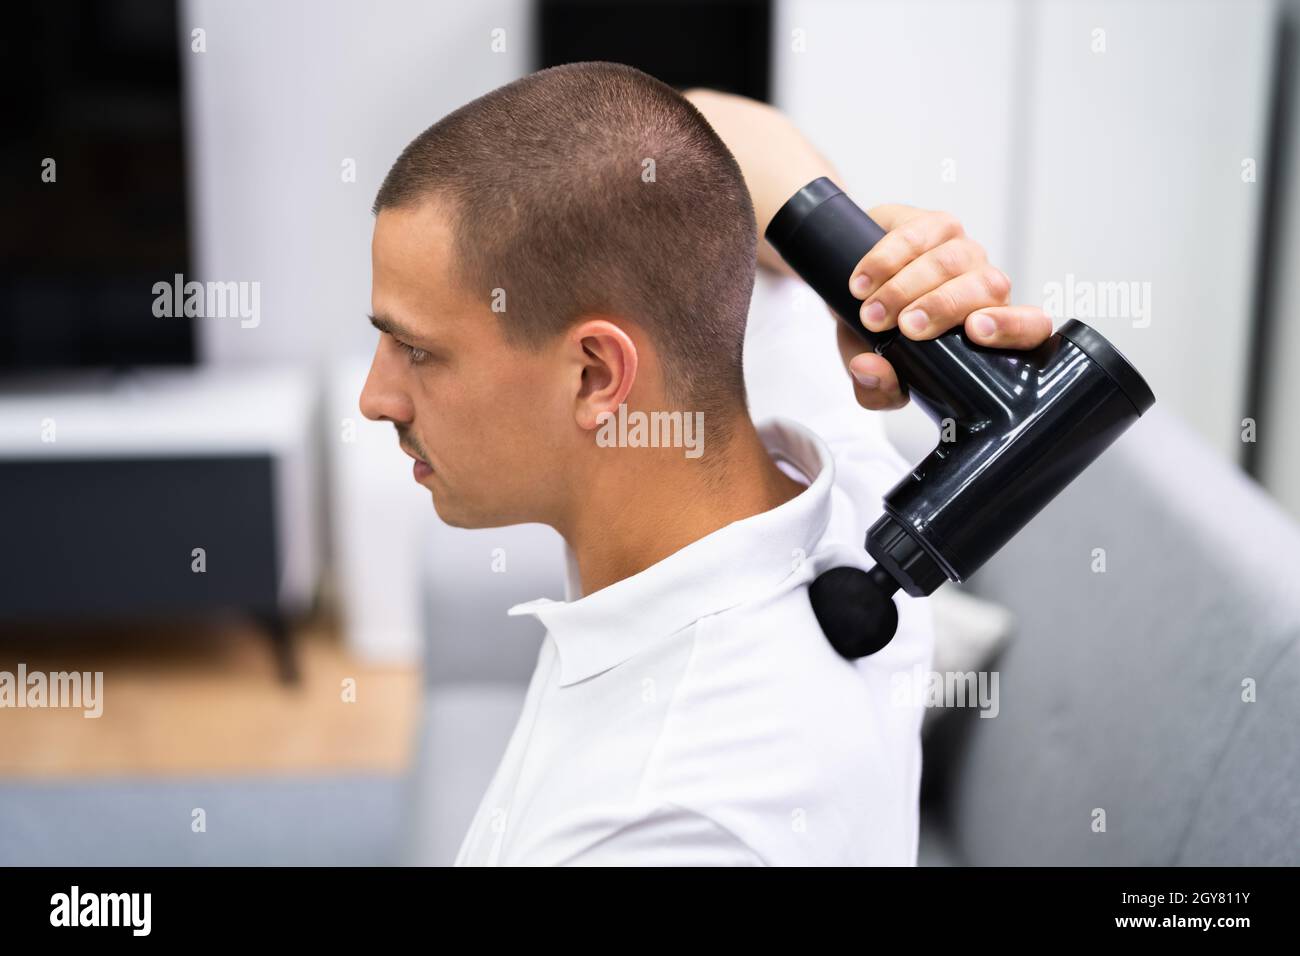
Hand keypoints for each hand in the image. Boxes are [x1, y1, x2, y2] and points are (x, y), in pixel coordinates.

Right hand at [836, 205, 1051, 409]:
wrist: (853, 288)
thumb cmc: (877, 333)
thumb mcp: (873, 374)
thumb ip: (875, 388)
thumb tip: (870, 370)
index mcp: (986, 328)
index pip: (1029, 327)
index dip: (1013, 326)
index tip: (976, 331)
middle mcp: (982, 286)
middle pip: (986, 286)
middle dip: (941, 306)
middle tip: (903, 327)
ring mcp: (961, 251)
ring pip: (952, 260)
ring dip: (907, 287)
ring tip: (872, 312)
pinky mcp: (932, 225)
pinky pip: (918, 234)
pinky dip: (887, 260)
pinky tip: (864, 282)